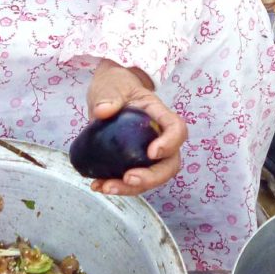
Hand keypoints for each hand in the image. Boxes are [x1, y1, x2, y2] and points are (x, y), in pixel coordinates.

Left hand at [85, 58, 186, 196]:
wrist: (106, 94)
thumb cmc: (115, 85)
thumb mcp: (111, 84)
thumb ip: (108, 95)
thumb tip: (103, 111)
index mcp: (159, 115)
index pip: (177, 129)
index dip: (170, 143)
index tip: (151, 152)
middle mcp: (159, 137)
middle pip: (169, 164)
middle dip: (152, 177)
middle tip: (129, 179)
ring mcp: (147, 153)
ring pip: (151, 177)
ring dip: (131, 188)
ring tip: (106, 187)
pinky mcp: (132, 163)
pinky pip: (131, 181)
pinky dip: (116, 187)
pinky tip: (97, 186)